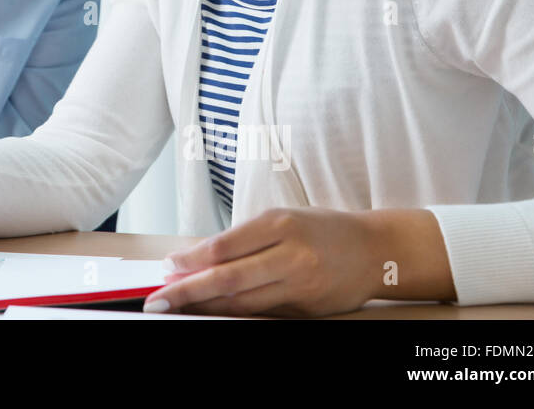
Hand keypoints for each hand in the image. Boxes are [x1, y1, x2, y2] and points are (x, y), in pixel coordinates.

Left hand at [142, 207, 391, 316]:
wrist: (375, 251)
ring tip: (178, 306)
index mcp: (280, 224)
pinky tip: (212, 311)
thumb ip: (242, 239)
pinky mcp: (308, 309)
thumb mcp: (281, 219)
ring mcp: (301, 285)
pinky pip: (262, 312)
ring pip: (243, 302)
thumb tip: (196, 259)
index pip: (224, 247)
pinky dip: (233, 313)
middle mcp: (290, 255)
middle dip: (188, 290)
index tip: (167, 266)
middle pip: (228, 279)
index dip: (191, 260)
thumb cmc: (321, 229)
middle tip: (158, 299)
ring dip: (205, 305)